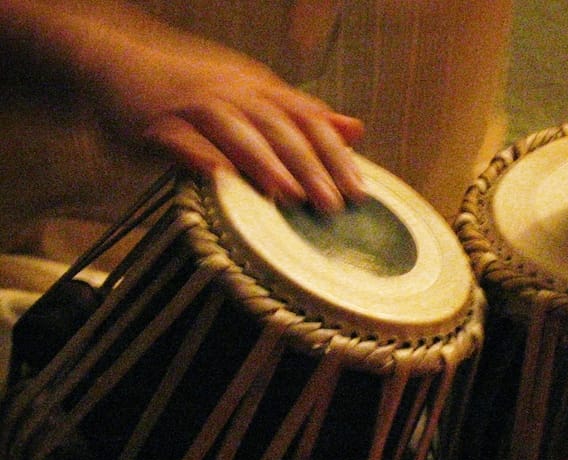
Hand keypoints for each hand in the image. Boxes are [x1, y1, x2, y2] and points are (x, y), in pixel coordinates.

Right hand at [88, 24, 365, 212]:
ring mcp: (195, 106)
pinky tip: (223, 180)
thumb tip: (356, 130)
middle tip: (331, 203)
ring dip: (264, 163)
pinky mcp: (158, 123)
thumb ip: (303, 116)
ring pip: (237, 133)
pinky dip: (203, 159)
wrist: (119, 59)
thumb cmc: (196, 86)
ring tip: (289, 194)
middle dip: (309, 167)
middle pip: (279, 129)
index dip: (335, 155)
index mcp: (261, 89)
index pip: (309, 120)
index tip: (358, 190)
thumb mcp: (254, 93)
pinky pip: (184, 142)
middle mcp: (233, 93)